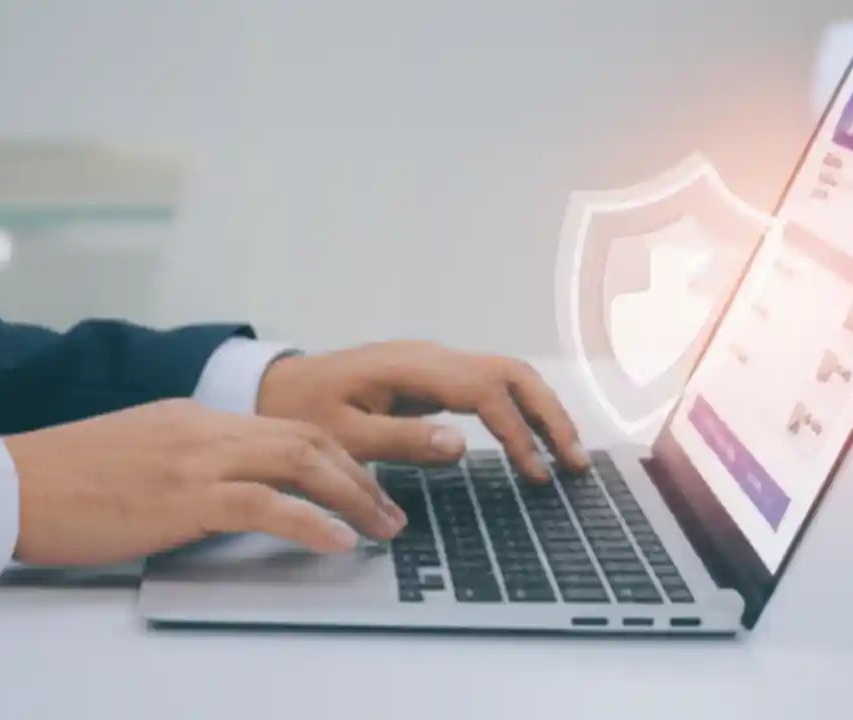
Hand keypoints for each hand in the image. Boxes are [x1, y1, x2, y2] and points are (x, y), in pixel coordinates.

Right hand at [3, 399, 405, 565]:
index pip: (287, 427)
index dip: (337, 457)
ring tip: (382, 529)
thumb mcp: (142, 456)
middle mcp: (205, 428)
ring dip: (352, 496)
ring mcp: (195, 458)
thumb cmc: (67, 479)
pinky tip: (337, 542)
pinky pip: (263, 504)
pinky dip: (310, 521)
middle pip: (307, 437)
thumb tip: (233, 494)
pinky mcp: (181, 496)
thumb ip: (191, 463)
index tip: (365, 487)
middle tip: (391, 513)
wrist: (13, 482)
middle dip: (360, 475)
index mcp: (197, 418)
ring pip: (298, 460)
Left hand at [258, 341, 588, 480]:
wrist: (278, 387)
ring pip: (506, 375)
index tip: (535, 474)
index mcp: (412, 367)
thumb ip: (400, 441)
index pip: (484, 391)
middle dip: (549, 415)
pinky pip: (488, 385)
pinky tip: (531, 441)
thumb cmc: (304, 412)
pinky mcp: (432, 376)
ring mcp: (434, 363)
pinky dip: (519, 410)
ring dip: (541, 411)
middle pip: (510, 373)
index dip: (516, 432)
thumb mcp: (341, 436)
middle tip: (575, 464)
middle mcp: (432, 356)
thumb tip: (461, 445)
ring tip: (567, 456)